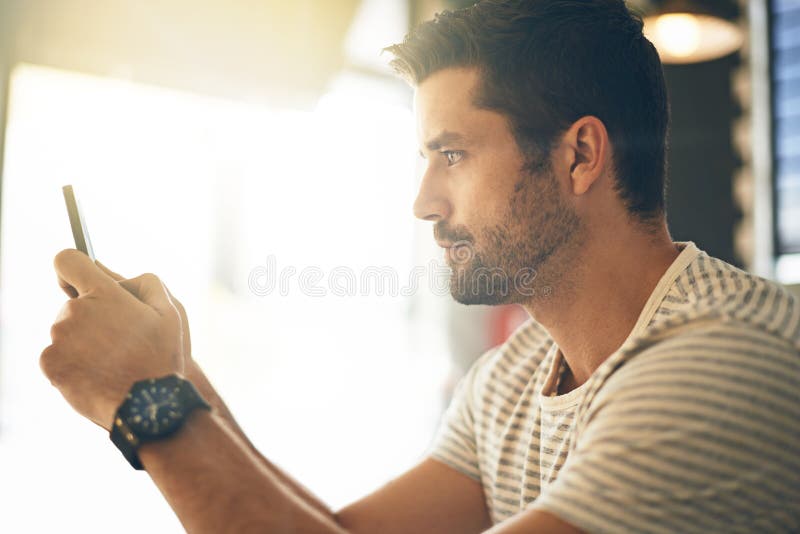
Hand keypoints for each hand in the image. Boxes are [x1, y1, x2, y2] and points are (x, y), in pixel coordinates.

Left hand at [41, 249, 183, 429]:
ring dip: (83, 340)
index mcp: (103, 294)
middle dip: (91, 315)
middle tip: (120, 339)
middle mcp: (74, 311)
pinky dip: (73, 362)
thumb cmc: (161, 357)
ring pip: (66, 330)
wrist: (147, 406)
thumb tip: (119, 278)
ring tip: (112, 362)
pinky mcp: (49, 364)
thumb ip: (146, 283)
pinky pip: (57, 354)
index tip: (80, 281)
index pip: (67, 260)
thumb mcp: (171, 312)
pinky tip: (98, 374)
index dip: (73, 267)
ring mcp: (58, 339)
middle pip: (72, 303)